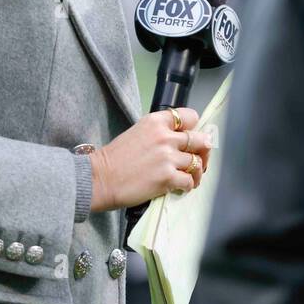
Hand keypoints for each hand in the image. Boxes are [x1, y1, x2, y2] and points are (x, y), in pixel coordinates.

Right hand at [87, 108, 212, 211]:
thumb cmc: (115, 158)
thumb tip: (179, 140)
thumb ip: (159, 132)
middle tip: (199, 159)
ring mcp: (167, 157)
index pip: (190, 117)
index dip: (194, 128)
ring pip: (197, 163)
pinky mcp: (167, 177)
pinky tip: (180, 187)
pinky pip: (189, 181)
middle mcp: (165, 137)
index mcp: (156, 122)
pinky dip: (187, 185)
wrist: (100, 179)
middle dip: (202, 151)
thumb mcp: (138, 132)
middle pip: (200, 140)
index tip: (191, 138)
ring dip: (196, 172)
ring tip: (190, 177)